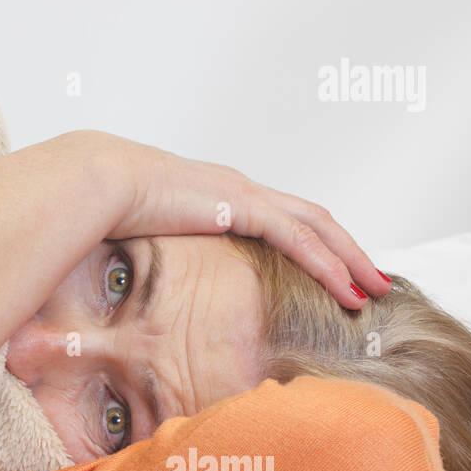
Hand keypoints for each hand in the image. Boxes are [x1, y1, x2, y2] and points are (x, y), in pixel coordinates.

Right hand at [96, 133, 388, 308]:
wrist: (96, 181)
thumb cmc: (105, 206)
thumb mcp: (143, 232)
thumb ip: (160, 247)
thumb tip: (150, 282)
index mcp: (219, 196)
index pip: (282, 219)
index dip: (314, 244)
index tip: (334, 271)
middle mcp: (240, 190)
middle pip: (312, 220)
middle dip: (347, 251)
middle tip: (373, 281)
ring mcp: (244, 195)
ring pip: (317, 227)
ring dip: (351, 259)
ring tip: (375, 289)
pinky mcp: (242, 207)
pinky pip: (298, 239)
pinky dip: (328, 265)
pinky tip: (347, 289)